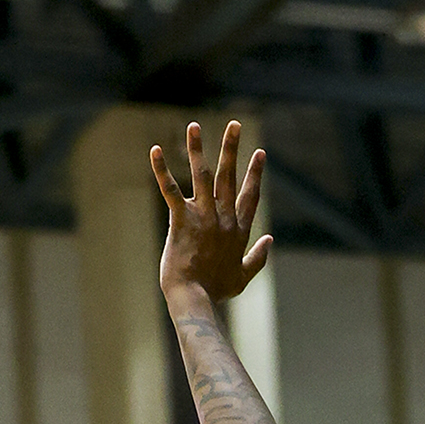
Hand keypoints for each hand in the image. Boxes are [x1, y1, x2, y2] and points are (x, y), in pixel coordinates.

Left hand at [150, 121, 270, 306]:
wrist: (195, 299)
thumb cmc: (216, 292)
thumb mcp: (242, 278)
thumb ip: (258, 258)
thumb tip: (270, 242)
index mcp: (238, 231)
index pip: (249, 196)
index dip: (255, 174)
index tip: (259, 153)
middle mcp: (223, 218)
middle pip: (229, 177)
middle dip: (232, 149)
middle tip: (234, 124)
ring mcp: (203, 217)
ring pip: (202, 175)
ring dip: (197, 149)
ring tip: (193, 126)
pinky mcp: (182, 220)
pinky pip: (170, 189)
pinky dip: (161, 169)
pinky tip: (155, 150)